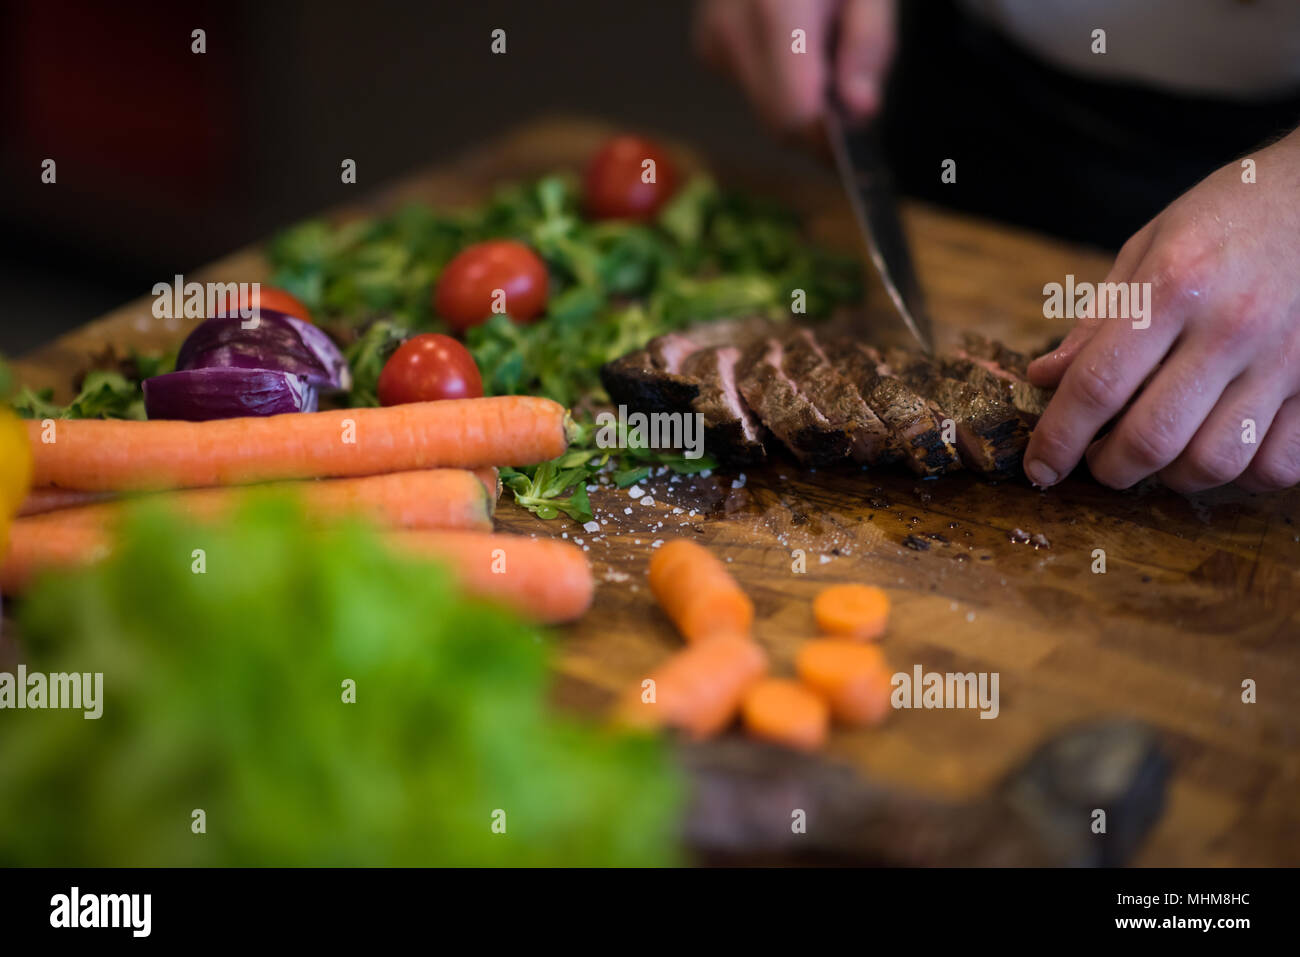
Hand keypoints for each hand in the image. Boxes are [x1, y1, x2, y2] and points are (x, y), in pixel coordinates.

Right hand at [693, 0, 895, 133]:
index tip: (860, 134)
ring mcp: (713, 40)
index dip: (830, 138)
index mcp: (775, 10)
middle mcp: (731, 30)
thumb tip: (860, 110)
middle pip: (779, 122)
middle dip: (821, 123)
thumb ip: (869, 43)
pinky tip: (797, 43)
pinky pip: (751, 87)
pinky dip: (781, 81)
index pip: (794, 114)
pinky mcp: (708, 44)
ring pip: (766, 109)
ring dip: (803, 101)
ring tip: (825, 49)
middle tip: (855, 91)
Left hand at [1024, 128, 1299, 492]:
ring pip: (1215, 462)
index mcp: (1174, 285)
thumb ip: (1097, 321)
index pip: (1097, 384)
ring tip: (1159, 455)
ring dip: (1171, 476)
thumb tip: (1044, 378)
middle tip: (1098, 461)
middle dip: (1109, 468)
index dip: (1058, 438)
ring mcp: (1285, 358)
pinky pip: (1277, 463)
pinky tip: (1220, 446)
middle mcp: (1231, 327)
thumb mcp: (1150, 246)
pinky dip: (1240, 474)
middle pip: (1152, 437)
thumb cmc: (1231, 215)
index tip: (1039, 467)